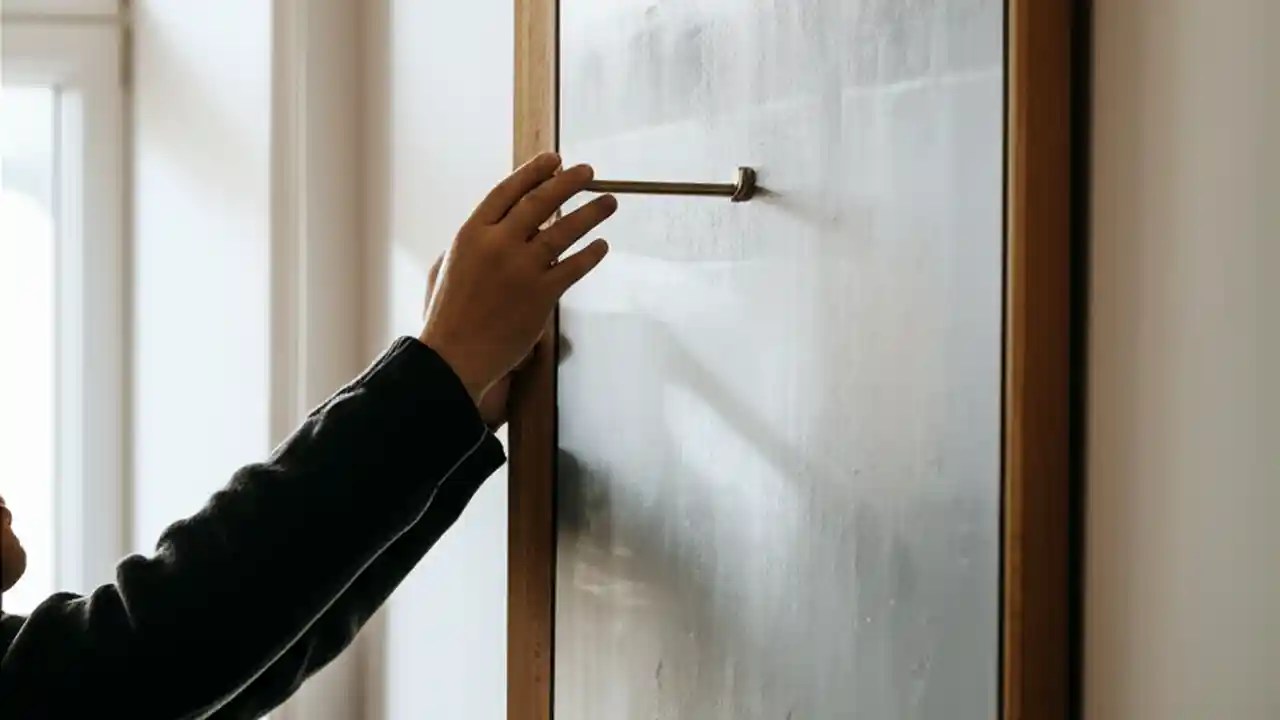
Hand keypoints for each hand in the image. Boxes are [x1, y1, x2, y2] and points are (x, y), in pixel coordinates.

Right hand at [420, 152, 615, 404]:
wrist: (453, 356)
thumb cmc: (448, 315)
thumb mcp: (448, 266)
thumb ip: (475, 243)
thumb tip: (500, 227)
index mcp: (471, 233)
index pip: (508, 190)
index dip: (533, 172)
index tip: (554, 160)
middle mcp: (498, 245)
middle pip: (540, 201)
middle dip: (569, 182)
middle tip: (588, 171)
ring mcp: (521, 269)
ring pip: (564, 230)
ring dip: (591, 212)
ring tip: (609, 202)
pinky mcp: (541, 295)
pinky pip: (574, 267)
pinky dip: (591, 254)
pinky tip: (602, 246)